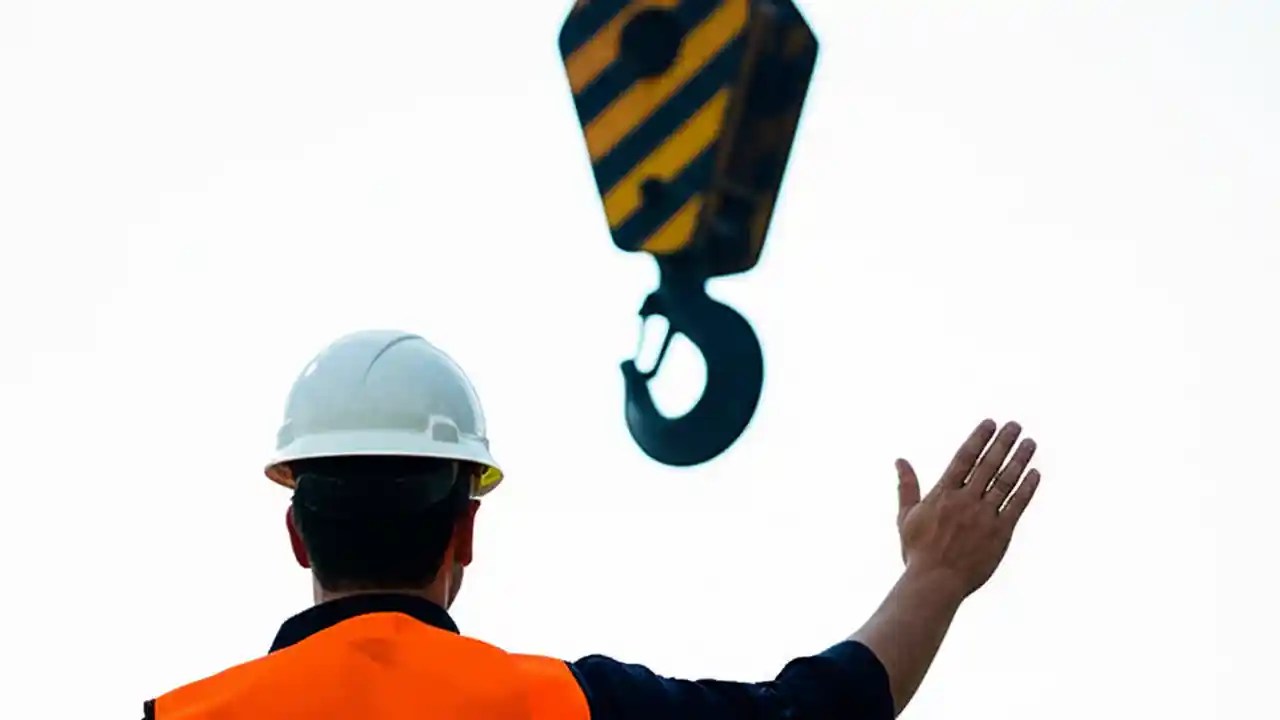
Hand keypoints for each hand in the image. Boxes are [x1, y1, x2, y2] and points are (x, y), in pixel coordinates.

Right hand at [895, 419, 1040, 597]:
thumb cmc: (918, 552)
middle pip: (988, 464)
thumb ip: (906, 485)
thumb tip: (900, 460)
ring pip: (1006, 481)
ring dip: (1019, 459)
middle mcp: (966, 500)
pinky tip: (1035, 473)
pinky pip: (1017, 505)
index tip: (991, 423)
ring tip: (1030, 442)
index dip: (979, 438)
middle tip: (1015, 425)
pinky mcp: (1000, 533)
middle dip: (1003, 442)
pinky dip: (1027, 488)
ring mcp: (984, 516)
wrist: (935, 582)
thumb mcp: (906, 516)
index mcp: (943, 494)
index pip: (965, 457)